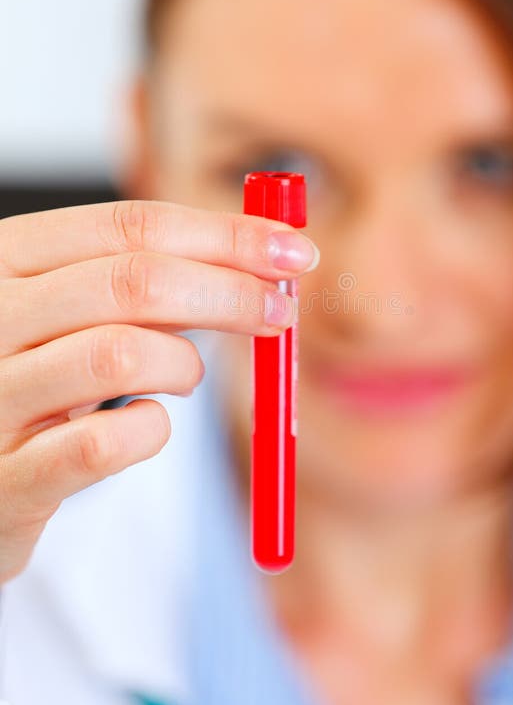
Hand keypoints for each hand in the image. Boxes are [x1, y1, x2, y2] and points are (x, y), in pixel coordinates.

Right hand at [0, 199, 317, 581]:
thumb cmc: (36, 380)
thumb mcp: (72, 313)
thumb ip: (149, 283)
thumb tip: (260, 259)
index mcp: (7, 259)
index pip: (131, 225)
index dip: (225, 236)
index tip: (292, 251)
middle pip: (136, 281)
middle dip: (231, 293)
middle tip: (281, 313)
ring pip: (121, 355)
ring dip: (184, 365)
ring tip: (188, 376)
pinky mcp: (6, 479)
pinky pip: (101, 445)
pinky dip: (150, 431)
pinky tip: (149, 426)